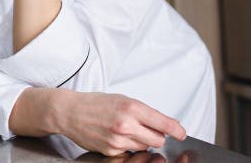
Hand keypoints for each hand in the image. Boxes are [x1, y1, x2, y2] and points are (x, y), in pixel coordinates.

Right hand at [57, 91, 186, 156]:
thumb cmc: (94, 103)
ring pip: (145, 147)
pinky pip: (130, 152)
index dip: (177, 130)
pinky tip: (116, 136)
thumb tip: (166, 124)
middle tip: (148, 129)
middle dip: (157, 135)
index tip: (181, 133)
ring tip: (126, 130)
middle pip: (159, 140)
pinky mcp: (112, 151)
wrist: (69, 112)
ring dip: (142, 140)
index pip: (164, 124)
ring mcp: (119, 140)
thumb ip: (144, 112)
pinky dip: (128, 146)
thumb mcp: (122, 99)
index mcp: (131, 107)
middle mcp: (126, 124)